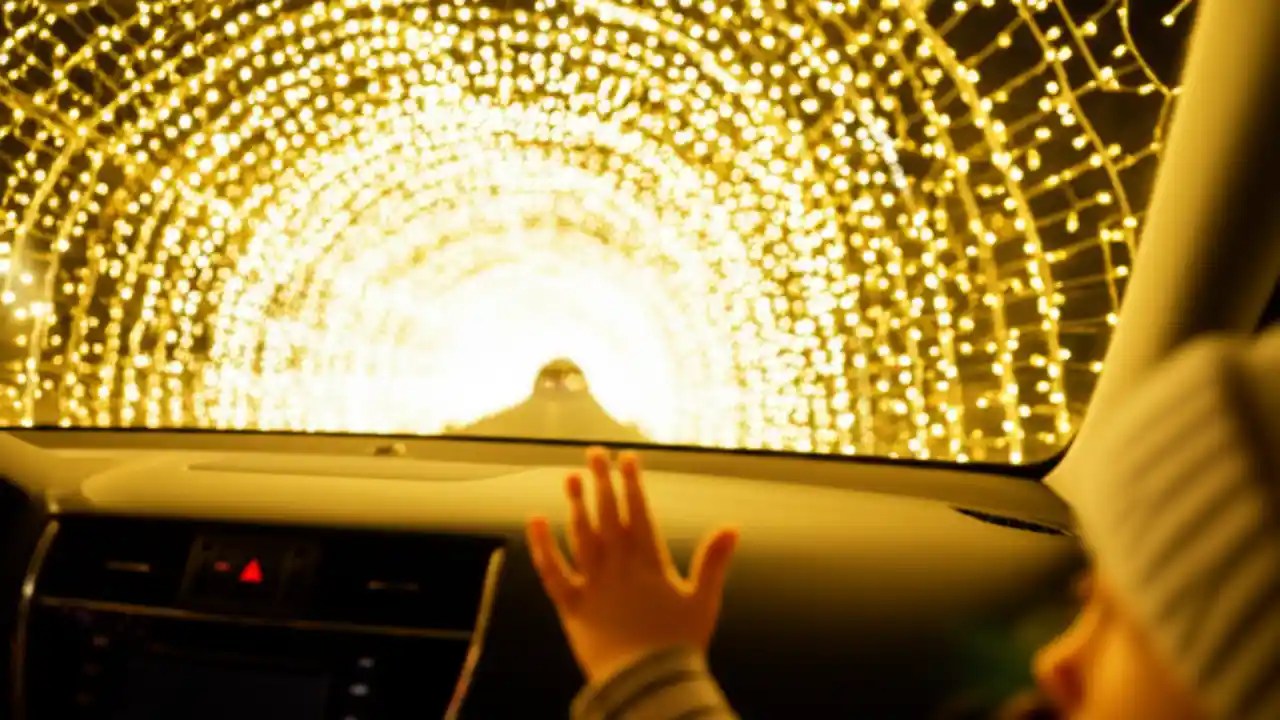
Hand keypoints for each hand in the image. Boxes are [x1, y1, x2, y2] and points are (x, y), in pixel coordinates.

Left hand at [526, 447, 739, 683]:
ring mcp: (593, 584)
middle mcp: (618, 565)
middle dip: (602, 481)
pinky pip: (553, 571)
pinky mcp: (572, 605)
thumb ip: (713, 562)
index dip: (632, 483)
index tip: (627, 458)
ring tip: (572, 478)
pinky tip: (536, 520)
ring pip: (581, 535)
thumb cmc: (678, 646)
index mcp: (650, 562)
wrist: (645, 684)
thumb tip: (732, 527)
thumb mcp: (704, 602)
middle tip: (594, 453)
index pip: (638, 511)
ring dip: (576, 504)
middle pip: (607, 514)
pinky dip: (543, 545)